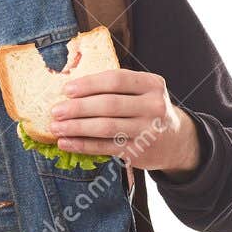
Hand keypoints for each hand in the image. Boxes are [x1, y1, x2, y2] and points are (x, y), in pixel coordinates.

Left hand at [48, 69, 201, 174]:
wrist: (175, 141)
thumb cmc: (146, 110)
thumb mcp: (141, 92)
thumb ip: (115, 87)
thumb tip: (69, 90)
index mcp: (152, 84)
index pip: (116, 80)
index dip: (89, 84)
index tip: (67, 89)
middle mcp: (154, 106)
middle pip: (109, 105)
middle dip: (78, 108)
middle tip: (56, 111)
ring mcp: (148, 131)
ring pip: (106, 128)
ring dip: (76, 128)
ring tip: (56, 127)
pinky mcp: (139, 152)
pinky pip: (105, 148)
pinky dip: (82, 145)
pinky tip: (66, 142)